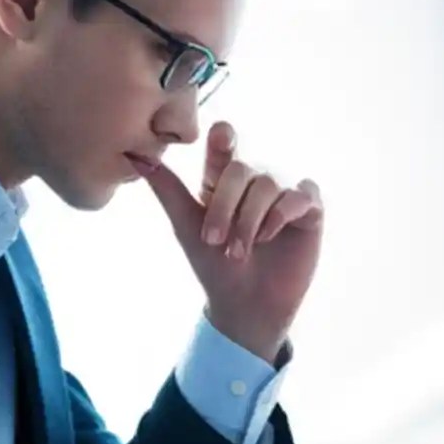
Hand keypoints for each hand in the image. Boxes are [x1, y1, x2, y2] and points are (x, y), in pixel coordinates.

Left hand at [142, 121, 323, 361]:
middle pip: (242, 169)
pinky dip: (281, 214)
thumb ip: (166, 188)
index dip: (223, 138)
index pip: (224, 147)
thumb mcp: (185, 225)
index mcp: (224, 181)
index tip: (221, 137)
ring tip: (239, 251)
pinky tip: (268, 236)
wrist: (243, 306)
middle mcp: (255, 182)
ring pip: (268, 184)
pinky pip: (300, 195)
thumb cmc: (213, 267)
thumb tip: (134, 155)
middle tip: (213, 240)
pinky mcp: (309, 210)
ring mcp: (284, 194)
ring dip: (249, 220)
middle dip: (225, 206)